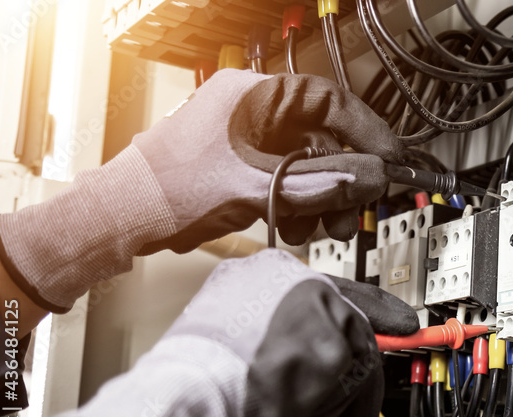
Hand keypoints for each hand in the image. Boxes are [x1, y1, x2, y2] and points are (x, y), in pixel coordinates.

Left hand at [0, 69, 401, 311]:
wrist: (124, 220)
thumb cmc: (167, 192)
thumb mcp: (256, 189)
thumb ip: (319, 184)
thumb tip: (369, 178)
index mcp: (252, 95)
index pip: (327, 100)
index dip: (365, 130)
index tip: (389, 158)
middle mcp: (253, 111)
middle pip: (321, 136)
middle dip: (343, 178)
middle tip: (356, 206)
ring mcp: (248, 138)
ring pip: (308, 162)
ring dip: (323, 197)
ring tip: (323, 225)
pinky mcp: (245, 165)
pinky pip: (289, 178)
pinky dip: (301, 203)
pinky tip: (299, 224)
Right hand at [33, 249, 417, 416]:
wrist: (184, 392)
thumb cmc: (197, 369)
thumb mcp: (228, 316)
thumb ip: (271, 318)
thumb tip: (299, 340)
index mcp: (269, 269)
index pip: (333, 286)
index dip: (374, 308)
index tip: (399, 321)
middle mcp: (299, 278)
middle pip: (353, 322)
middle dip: (358, 367)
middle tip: (360, 400)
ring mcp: (320, 308)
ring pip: (358, 354)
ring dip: (342, 395)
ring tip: (311, 414)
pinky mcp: (333, 345)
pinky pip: (357, 383)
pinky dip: (343, 408)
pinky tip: (311, 415)